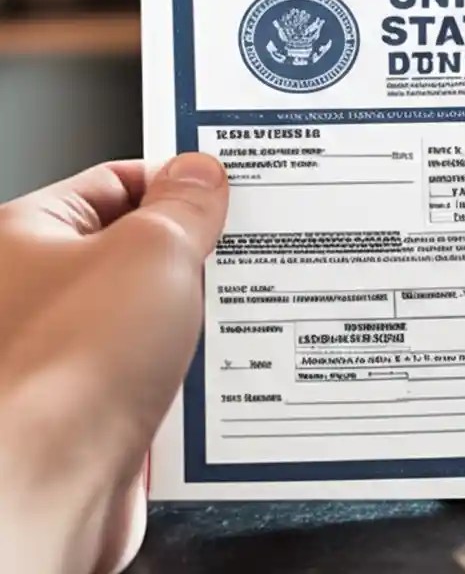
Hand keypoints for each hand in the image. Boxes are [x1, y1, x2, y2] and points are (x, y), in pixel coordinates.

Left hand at [0, 154, 227, 573]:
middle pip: (137, 252)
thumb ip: (185, 206)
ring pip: (152, 319)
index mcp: (28, 236)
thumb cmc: (66, 372)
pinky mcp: (92, 408)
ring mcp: (66, 354)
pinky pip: (156, 376)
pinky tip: (211, 379)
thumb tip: (200, 174)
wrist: (46, 487)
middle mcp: (36, 293)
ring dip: (196, 324)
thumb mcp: (154, 253)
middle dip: (196, 259)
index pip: (113, 183)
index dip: (176, 183)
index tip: (228, 191)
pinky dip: (189, 377)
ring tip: (227, 323)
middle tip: (241, 257)